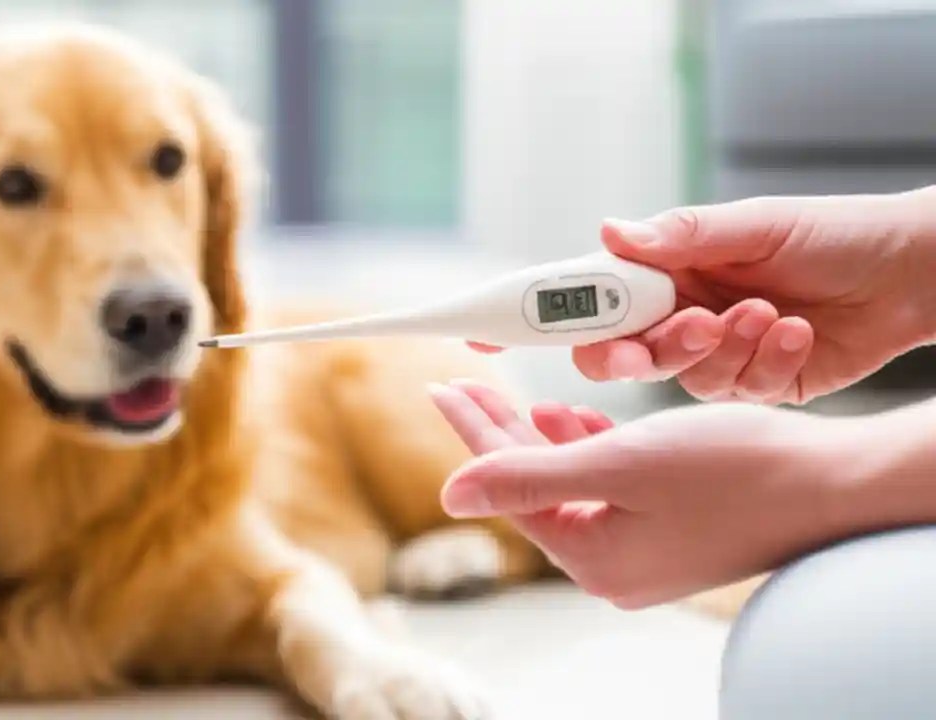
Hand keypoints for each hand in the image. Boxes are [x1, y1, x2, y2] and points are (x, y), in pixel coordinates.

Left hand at [428, 380, 851, 608]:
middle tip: (464, 386)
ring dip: (545, 438)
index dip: (472, 430)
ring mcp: (646, 553)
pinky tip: (576, 419)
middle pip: (536, 486)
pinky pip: (611, 490)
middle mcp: (614, 567)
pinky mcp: (674, 532)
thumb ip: (528, 476)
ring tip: (515, 398)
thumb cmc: (734, 469)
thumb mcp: (618, 464)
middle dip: (501, 431)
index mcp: (593, 558)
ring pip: (573, 483)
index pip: (509, 486)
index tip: (439, 388)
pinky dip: (590, 451)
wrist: (837, 485)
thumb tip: (449, 493)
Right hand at [473, 189, 935, 403]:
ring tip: (762, 313)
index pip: (583, 293)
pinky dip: (763, 363)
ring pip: (674, 377)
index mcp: (664, 269)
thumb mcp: (757, 225)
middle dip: (632, 350)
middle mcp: (676, 312)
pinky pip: (732, 392)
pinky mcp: (749, 387)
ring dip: (715, 350)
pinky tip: (795, 331)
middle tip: (663, 336)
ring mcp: (710, 353)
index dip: (531, 313)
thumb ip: (683, 236)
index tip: (481, 333)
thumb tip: (610, 233)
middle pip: (614, 350)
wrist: (909, 276)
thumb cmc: (834, 234)